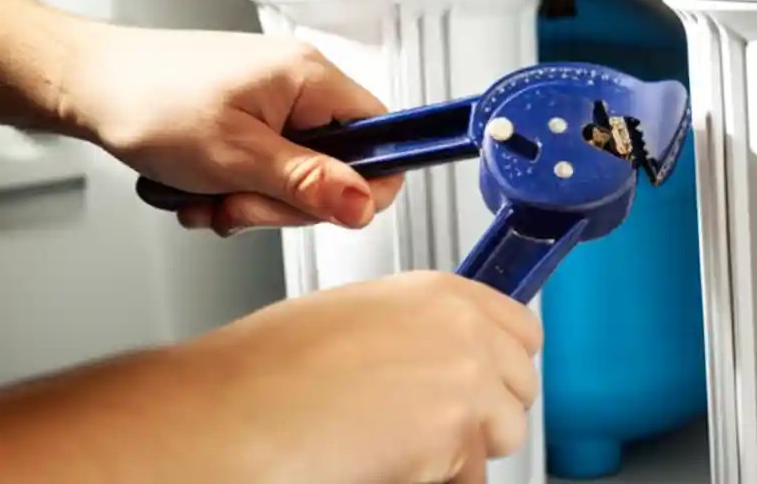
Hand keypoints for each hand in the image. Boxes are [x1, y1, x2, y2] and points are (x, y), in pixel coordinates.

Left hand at [60, 23, 402, 234]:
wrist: (84, 84)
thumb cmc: (148, 101)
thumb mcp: (236, 156)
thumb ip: (308, 183)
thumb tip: (366, 202)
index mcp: (310, 78)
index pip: (383, 136)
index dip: (363, 184)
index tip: (324, 211)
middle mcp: (299, 84)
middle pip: (336, 168)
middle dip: (285, 203)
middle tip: (238, 204)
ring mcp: (273, 102)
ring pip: (295, 177)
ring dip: (251, 202)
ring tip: (206, 194)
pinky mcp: (247, 118)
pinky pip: (264, 171)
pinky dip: (232, 189)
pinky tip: (198, 188)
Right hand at [177, 271, 541, 482]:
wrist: (235, 411)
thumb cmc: (268, 369)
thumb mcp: (356, 319)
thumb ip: (417, 332)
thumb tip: (444, 360)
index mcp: (438, 291)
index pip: (521, 329)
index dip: (498, 363)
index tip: (482, 382)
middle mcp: (462, 326)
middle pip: (522, 383)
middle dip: (485, 410)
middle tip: (426, 423)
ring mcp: (467, 378)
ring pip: (505, 432)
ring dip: (462, 449)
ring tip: (395, 442)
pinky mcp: (457, 433)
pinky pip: (471, 474)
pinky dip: (433, 477)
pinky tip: (383, 461)